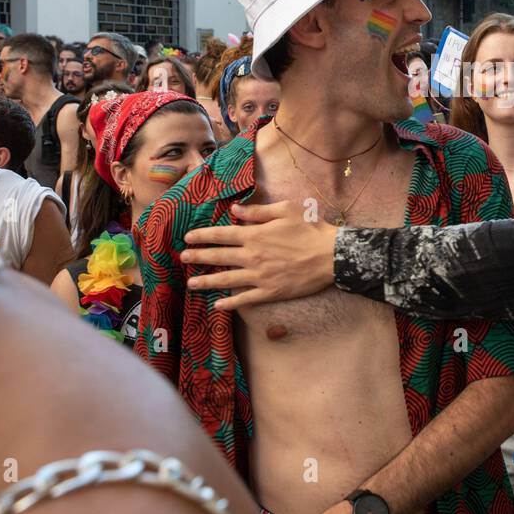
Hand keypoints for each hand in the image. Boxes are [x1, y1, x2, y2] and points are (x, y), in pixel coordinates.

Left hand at [179, 201, 337, 309]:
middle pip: (219, 256)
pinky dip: (230, 303)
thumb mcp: (286, 210)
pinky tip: (217, 305)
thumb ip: (258, 210)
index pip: (222, 235)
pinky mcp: (269, 292)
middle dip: (198, 257)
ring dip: (206, 282)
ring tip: (191, 284)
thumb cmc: (311, 230)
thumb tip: (235, 209)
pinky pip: (245, 299)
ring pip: (226, 280)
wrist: (330, 256)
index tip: (188, 237)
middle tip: (182, 258)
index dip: (203, 235)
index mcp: (255, 235)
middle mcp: (252, 256)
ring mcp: (259, 276)